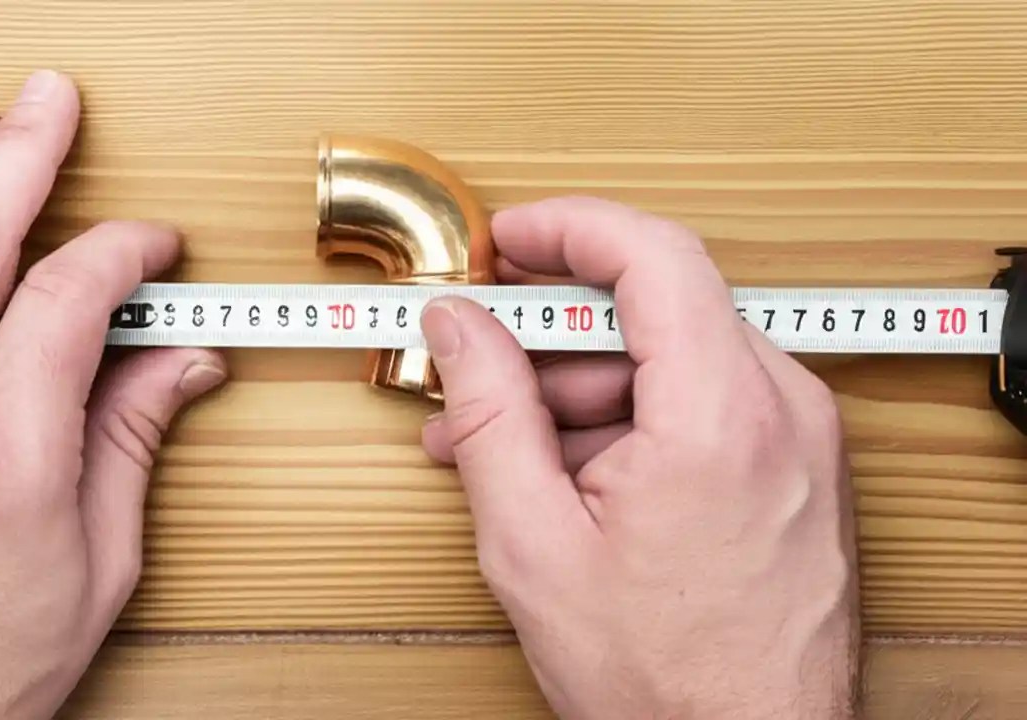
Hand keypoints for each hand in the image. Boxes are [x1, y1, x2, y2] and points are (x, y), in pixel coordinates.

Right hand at [419, 196, 858, 718]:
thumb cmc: (667, 682)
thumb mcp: (536, 544)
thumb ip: (489, 412)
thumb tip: (459, 326)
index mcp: (721, 415)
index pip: (652, 254)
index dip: (568, 228)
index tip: (510, 239)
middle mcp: (781, 410)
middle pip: (651, 314)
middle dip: (547, 340)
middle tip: (472, 373)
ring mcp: (798, 439)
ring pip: (669, 364)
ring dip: (579, 393)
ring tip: (502, 452)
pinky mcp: (796, 467)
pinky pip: (701, 408)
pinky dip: (628, 425)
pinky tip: (565, 475)